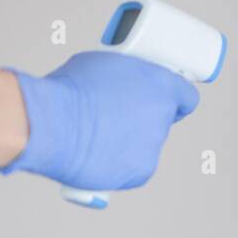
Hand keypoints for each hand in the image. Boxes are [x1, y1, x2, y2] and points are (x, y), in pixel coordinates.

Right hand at [0, 51, 199, 190]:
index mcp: (160, 85)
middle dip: (141, 119)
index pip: (186, 97)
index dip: (173, 99)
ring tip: (97, 135)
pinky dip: (118, 163)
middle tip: (112, 115)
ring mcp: (153, 147)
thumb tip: (121, 86)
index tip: (164, 101)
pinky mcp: (140, 172)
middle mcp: (163, 118)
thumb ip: (125, 77)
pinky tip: (97, 154)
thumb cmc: (69, 91)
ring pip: (145, 145)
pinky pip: (133, 167)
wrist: (51, 125)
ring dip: (128, 141)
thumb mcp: (102, 65)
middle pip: (161, 121)